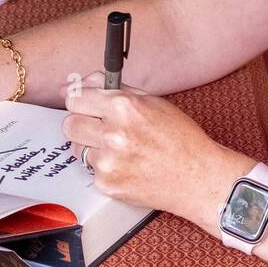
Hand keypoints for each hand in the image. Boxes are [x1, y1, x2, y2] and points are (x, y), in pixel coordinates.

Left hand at [59, 71, 246, 222]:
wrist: (198, 177)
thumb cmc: (181, 138)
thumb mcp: (153, 102)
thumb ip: (114, 88)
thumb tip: (82, 82)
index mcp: (124, 107)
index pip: (75, 99)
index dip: (79, 102)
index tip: (82, 106)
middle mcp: (113, 134)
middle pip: (70, 124)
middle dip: (82, 125)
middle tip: (100, 129)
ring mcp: (108, 162)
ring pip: (78, 149)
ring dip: (93, 148)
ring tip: (120, 150)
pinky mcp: (107, 184)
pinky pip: (91, 171)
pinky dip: (104, 168)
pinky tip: (127, 166)